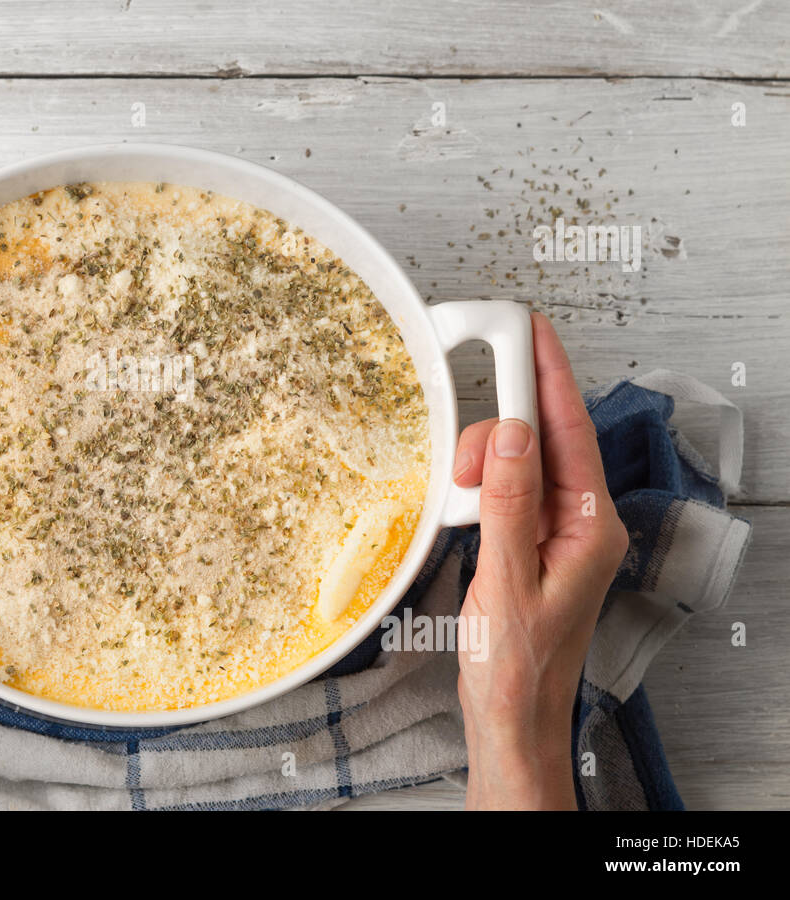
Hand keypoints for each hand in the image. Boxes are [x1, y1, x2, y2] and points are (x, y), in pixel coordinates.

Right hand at [452, 313, 628, 809]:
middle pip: (539, 442)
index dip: (548, 373)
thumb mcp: (506, 581)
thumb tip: (508, 435)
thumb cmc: (515, 666)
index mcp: (589, 527)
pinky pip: (502, 491)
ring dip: (480, 466)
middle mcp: (577, 523)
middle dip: (494, 435)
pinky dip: (476, 486)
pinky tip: (460, 501)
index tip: (528, 328)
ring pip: (514, 464)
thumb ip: (508, 503)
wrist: (507, 720)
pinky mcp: (525, 543)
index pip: (570, 431)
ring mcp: (552, 533)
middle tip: (460, 462)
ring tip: (457, 498)